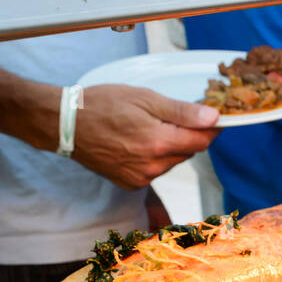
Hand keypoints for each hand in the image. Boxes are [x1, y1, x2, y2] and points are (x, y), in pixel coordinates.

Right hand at [71, 84, 219, 189]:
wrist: (66, 125)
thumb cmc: (102, 104)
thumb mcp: (145, 98)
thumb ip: (182, 111)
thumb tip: (213, 118)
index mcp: (159, 142)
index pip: (203, 140)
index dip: (212, 127)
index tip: (215, 116)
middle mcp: (153, 166)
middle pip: (188, 151)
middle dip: (187, 134)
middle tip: (170, 116)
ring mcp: (141, 177)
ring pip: (172, 162)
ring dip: (170, 147)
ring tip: (147, 127)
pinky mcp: (131, 183)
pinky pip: (155, 170)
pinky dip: (154, 158)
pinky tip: (136, 143)